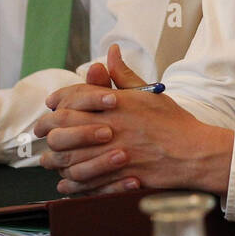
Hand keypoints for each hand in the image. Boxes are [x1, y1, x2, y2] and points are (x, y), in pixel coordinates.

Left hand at [35, 45, 233, 196]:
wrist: (194, 151)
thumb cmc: (173, 122)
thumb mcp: (148, 93)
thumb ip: (124, 75)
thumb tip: (111, 52)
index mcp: (116, 104)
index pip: (74, 98)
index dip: (58, 101)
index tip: (51, 105)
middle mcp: (111, 127)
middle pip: (63, 128)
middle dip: (47, 130)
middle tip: (40, 132)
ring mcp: (114, 154)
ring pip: (69, 158)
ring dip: (54, 160)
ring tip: (49, 161)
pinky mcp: (118, 177)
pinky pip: (85, 183)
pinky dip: (71, 184)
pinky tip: (66, 182)